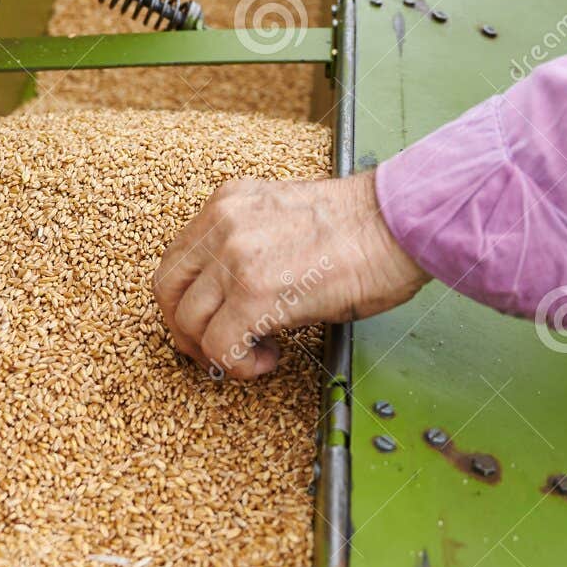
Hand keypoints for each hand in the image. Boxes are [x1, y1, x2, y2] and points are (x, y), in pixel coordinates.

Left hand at [153, 170, 428, 379]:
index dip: (182, 301)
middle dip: (184, 330)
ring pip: (189, 322)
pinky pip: (220, 346)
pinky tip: (270, 358)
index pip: (175, 259)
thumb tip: (230, 298)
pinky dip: (239, 365)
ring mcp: (236, 257)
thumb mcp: (284, 219)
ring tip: (256, 353)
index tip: (203, 325)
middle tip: (214, 350)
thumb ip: (246, 246)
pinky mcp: (257, 293)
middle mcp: (224, 224)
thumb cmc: (361, 229)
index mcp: (228, 202)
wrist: (399, 225)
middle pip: (167, 290)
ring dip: (215, 350)